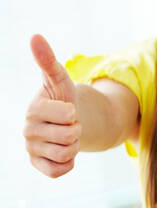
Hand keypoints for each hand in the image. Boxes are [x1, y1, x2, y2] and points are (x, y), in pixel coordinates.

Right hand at [25, 34, 80, 177]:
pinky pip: (59, 171)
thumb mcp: (59, 79)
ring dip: (75, 146)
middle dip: (77, 130)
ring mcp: (31, 149)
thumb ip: (48, 60)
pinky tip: (64, 152)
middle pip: (69, 136)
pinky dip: (69, 163)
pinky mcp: (38, 165)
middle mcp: (27, 130)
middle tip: (70, 124)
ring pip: (67, 154)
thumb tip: (35, 36)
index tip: (68, 109)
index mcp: (33, 109)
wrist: (66, 120)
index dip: (75, 113)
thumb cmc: (63, 97)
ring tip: (68, 136)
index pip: (66, 115)